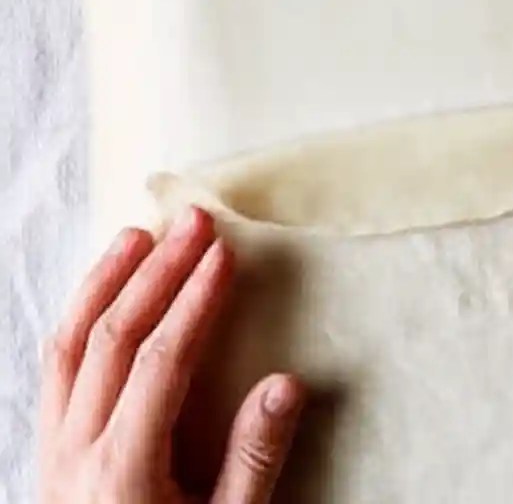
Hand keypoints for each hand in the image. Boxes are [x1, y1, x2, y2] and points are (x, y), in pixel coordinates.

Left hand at [39, 207, 304, 503]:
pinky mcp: (49, 453)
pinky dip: (77, 319)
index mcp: (124, 467)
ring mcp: (54, 450)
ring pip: (68, 345)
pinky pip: (54, 369)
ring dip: (104, 284)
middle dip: (156, 272)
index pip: (161, 360)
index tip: (223, 254)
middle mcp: (77, 450)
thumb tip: (286, 383)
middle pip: (112, 338)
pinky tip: (101, 296)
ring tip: (138, 236)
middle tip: (193, 222)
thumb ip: (253, 460)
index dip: (194, 301)